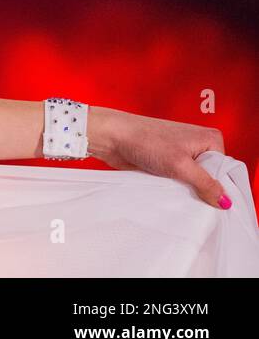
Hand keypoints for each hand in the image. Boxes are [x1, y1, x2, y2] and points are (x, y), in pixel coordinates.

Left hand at [88, 106, 230, 208]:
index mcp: (210, 139)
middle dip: (202, 189)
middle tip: (191, 197)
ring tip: (177, 192)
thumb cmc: (144, 140)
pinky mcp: (169, 162)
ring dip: (187, 189)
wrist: (112, 137)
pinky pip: (180, 181)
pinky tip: (170, 193)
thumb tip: (224, 201)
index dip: (219, 187)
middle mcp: (199, 144)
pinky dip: (176, 188)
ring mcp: (183, 154)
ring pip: (194, 181)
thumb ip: (205, 183)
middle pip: (211, 177)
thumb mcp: (180, 165)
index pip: (225, 171)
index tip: (211, 201)